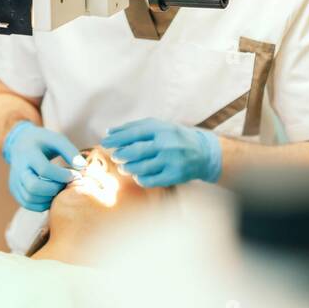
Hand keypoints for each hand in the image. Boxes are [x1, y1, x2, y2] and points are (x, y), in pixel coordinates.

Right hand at [2, 120, 83, 211]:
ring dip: (49, 198)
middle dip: (54, 189)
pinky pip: (28, 204)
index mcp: (29, 153)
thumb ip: (70, 152)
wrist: (20, 143)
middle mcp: (18, 168)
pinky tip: (52, 195)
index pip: (44, 169)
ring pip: (30, 198)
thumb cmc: (43, 141)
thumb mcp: (56, 140)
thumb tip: (83, 168)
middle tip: (65, 185)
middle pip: (33, 187)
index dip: (62, 175)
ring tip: (60, 189)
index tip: (74, 175)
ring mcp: (14, 181)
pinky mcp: (15, 189)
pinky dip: (42, 204)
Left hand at [102, 118, 222, 186]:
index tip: (105, 142)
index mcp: (162, 129)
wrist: (203, 153)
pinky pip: (149, 180)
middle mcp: (166, 144)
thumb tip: (109, 132)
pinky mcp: (174, 175)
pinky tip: (138, 175)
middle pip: (134, 151)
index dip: (117, 138)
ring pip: (140, 167)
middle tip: (115, 156)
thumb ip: (136, 128)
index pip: (134, 133)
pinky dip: (140, 178)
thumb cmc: (175, 138)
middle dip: (120, 154)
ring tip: (124, 167)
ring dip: (127, 168)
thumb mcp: (160, 127)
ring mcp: (171, 160)